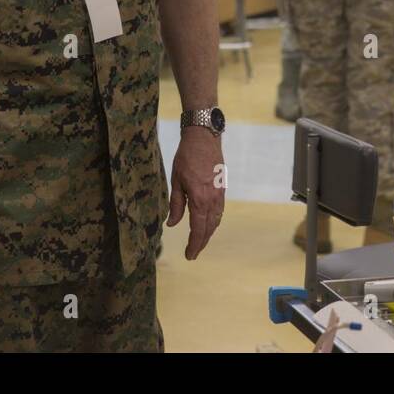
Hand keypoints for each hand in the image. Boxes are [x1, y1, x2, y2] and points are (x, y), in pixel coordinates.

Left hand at [167, 127, 224, 258]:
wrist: (204, 138)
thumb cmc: (186, 157)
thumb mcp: (176, 181)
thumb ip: (176, 205)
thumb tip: (172, 224)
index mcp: (199, 199)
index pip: (198, 229)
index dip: (194, 244)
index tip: (189, 256)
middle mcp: (212, 200)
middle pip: (209, 228)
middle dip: (201, 242)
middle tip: (193, 253)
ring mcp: (220, 194)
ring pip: (216, 220)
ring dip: (208, 233)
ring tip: (200, 241)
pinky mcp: (222, 189)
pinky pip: (219, 211)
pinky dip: (214, 221)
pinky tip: (208, 223)